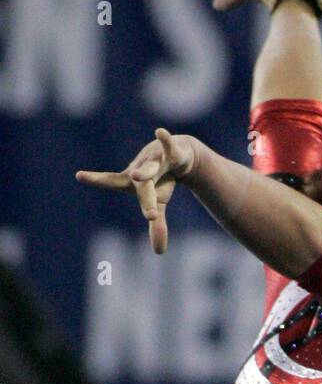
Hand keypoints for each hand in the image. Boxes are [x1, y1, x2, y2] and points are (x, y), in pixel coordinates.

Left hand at [75, 128, 197, 254]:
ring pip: (150, 168)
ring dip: (143, 173)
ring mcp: (156, 160)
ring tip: (135, 176)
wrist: (180, 156)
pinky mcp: (172, 153)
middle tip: (145, 211)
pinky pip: (169, 147)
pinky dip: (165, 140)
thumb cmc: (161, 181)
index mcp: (132, 182)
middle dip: (143, 198)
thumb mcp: (159, 204)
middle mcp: (141, 169)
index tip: (80, 175)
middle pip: (140, 186)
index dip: (96, 179)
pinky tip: (160, 131)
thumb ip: (156, 226)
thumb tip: (158, 252)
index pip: (112, 182)